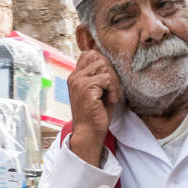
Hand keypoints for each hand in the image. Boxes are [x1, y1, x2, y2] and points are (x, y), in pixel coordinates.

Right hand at [67, 49, 121, 166]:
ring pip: (104, 66)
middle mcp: (74, 76)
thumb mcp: (97, 90)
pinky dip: (113, 89)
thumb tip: (110, 61)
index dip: (103, 64)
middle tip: (112, 89)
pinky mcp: (85, 87)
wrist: (89, 133)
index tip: (107, 82)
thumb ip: (99, 75)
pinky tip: (110, 100)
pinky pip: (107, 78)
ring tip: (111, 95)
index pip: (90, 54)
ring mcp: (78, 81)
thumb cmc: (95, 114)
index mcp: (75, 76)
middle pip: (98, 57)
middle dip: (110, 71)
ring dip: (113, 81)